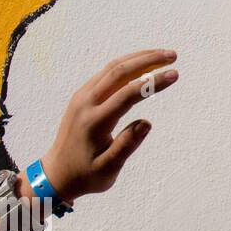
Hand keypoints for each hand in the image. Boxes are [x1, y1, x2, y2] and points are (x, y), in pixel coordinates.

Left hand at [40, 49, 178, 201]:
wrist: (55, 173)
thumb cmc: (85, 175)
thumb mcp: (107, 169)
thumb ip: (126, 146)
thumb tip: (147, 123)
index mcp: (94, 122)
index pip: (127, 94)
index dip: (153, 82)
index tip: (175, 74)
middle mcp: (86, 104)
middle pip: (119, 72)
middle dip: (148, 60)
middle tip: (173, 56)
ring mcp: (82, 97)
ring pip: (112, 68)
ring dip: (139, 58)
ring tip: (164, 56)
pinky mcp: (83, 95)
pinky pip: (106, 73)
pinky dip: (128, 64)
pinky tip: (143, 64)